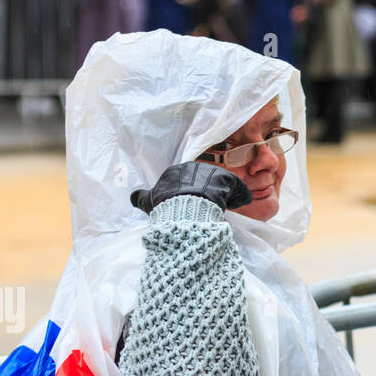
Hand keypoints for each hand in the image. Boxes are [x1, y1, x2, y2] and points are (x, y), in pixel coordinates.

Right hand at [130, 161, 252, 213]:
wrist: (184, 207)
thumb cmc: (166, 205)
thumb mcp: (148, 201)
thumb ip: (140, 197)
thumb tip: (133, 195)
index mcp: (176, 171)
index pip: (187, 180)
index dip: (193, 192)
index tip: (196, 204)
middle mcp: (195, 167)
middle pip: (206, 181)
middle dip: (211, 193)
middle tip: (213, 207)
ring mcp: (212, 172)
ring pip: (222, 183)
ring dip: (227, 194)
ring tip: (229, 206)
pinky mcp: (227, 178)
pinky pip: (237, 187)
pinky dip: (240, 195)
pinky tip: (242, 203)